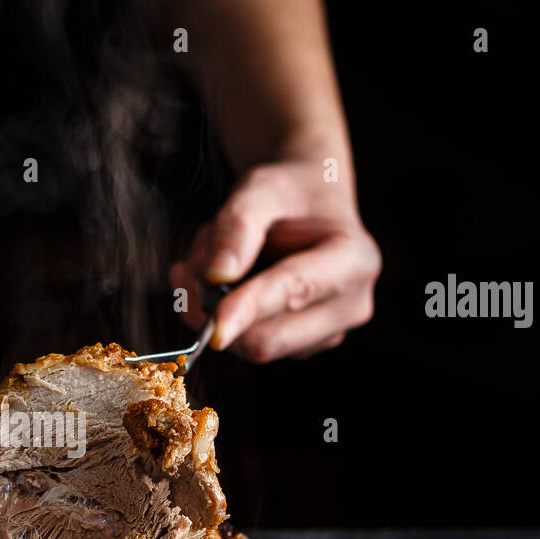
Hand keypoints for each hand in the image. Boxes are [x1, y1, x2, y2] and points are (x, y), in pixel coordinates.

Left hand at [170, 158, 379, 361]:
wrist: (306, 204)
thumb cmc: (288, 194)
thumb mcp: (261, 189)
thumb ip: (238, 227)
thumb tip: (217, 275)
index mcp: (354, 261)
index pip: (294, 294)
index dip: (249, 310)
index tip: (214, 324)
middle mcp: (351, 305)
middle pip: (269, 340)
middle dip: (218, 311)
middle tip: (185, 270)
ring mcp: (327, 333)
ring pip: (250, 346)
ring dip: (216, 310)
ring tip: (217, 262)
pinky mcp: (301, 347)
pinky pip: (247, 345)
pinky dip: (223, 318)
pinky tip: (228, 284)